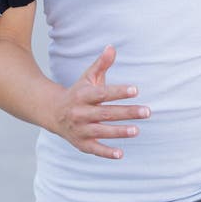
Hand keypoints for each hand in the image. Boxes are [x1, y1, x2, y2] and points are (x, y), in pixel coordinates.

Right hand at [52, 45, 149, 159]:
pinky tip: (121, 154)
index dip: (119, 92)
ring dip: (119, 132)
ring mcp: (81, 129)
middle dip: (127, 112)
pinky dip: (106, 152)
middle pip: (106, 113)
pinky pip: (94, 149)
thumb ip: (101, 64)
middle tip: (147, 111)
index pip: (103, 93)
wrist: (54, 112)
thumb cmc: (78, 93)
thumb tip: (112, 47)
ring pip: (101, 131)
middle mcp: (81, 113)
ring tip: (136, 130)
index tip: (136, 90)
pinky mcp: (81, 143)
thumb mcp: (88, 77)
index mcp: (83, 95)